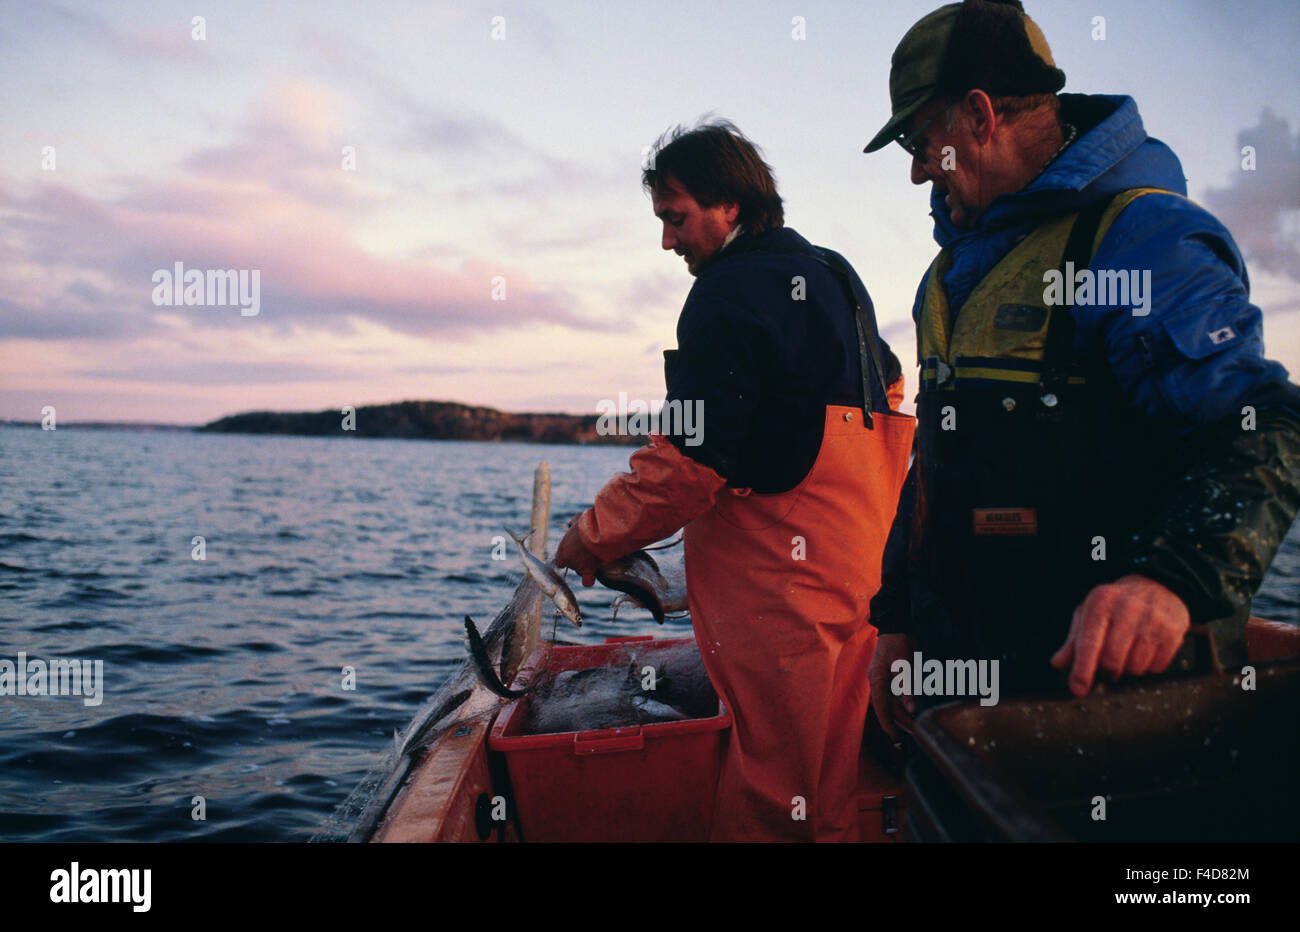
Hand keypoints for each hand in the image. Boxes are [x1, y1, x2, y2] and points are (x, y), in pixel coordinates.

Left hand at [554, 516, 599, 586]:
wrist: (599, 531)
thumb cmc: (589, 523)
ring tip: (595, 556)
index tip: (575, 550)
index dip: (568, 556)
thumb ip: (573, 523)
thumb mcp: (578, 519)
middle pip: (572, 565)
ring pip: (580, 572)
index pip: (560, 560)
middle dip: (579, 560)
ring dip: (586, 566)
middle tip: (588, 551)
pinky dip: (589, 579)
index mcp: (562, 550)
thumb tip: (570, 524)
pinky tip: (593, 574)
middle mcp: (568, 561)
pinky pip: (587, 581)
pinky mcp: (588, 571)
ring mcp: (578, 567)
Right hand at [868, 633, 916, 741]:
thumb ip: (907, 688)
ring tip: (913, 727)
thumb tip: (912, 710)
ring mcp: (882, 679)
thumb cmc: (898, 643)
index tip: (895, 737)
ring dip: (901, 715)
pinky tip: (910, 711)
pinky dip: (902, 705)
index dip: (888, 723)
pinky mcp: (888, 677)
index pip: (881, 707)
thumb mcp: (904, 665)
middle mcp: (876, 682)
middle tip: (911, 735)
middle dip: (899, 722)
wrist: (895, 625)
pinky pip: (893, 695)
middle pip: (886, 707)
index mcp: (876, 680)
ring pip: (890, 703)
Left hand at [1050, 574, 1189, 696]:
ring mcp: (1153, 619)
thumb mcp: (1090, 614)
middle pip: (1112, 661)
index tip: (1078, 690)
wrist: (1157, 586)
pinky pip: (1157, 667)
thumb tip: (1057, 664)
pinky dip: (1149, 667)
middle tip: (1109, 667)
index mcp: (1101, 602)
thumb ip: (1073, 641)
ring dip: (1129, 669)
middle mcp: (1127, 608)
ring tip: (1128, 653)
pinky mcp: (1174, 630)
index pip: (1089, 643)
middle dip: (1107, 672)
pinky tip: (1146, 650)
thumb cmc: (1116, 605)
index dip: (1082, 670)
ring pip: (1135, 667)